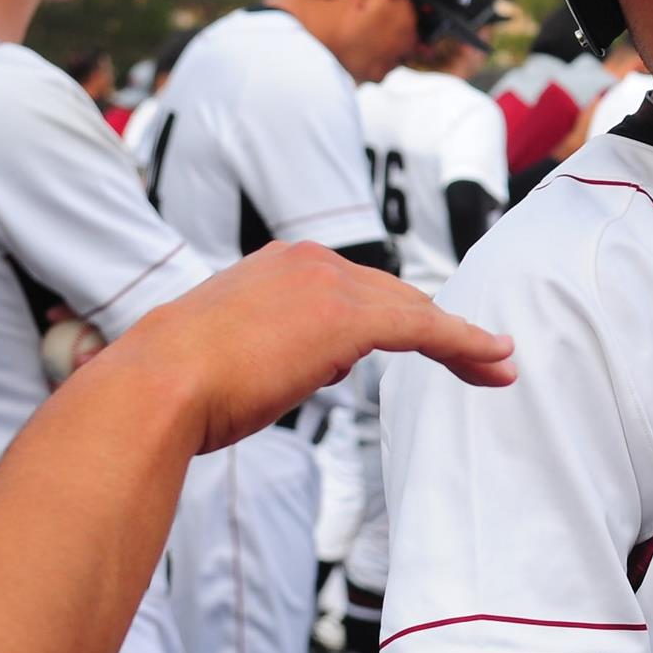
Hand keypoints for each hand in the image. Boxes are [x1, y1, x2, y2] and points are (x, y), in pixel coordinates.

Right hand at [102, 242, 515, 453]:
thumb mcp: (230, 357)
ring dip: (463, 339)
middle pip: (393, 295)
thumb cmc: (175, 389)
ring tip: (500, 365)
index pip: (352, 289)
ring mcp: (328, 285)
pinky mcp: (348, 318)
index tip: (425, 338)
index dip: (396, 315)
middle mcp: (306, 263)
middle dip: (438, 327)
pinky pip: (424, 329)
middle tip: (483, 355)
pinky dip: (465, 343)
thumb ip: (274, 350)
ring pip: (415, 311)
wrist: (152, 389)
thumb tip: (314, 364)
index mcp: (276, 267)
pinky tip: (494, 360)